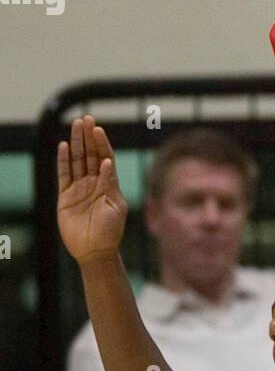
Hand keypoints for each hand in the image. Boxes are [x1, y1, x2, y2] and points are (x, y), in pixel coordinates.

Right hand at [57, 117, 127, 264]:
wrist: (95, 251)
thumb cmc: (111, 231)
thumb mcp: (116, 206)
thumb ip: (110, 184)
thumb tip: (108, 163)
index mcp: (109, 184)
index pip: (105, 157)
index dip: (102, 143)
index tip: (98, 128)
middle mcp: (94, 183)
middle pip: (91, 155)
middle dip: (88, 137)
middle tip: (86, 118)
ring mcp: (80, 188)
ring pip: (77, 161)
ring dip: (77, 143)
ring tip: (76, 125)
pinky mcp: (66, 197)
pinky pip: (63, 175)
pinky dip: (63, 161)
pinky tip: (63, 147)